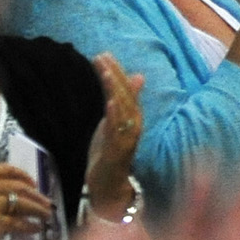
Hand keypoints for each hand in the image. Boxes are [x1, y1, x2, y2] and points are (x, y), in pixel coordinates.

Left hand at [84, 52, 144, 216]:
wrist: (110, 184)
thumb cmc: (113, 151)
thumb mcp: (116, 122)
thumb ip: (126, 100)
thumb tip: (138, 76)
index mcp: (133, 116)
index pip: (126, 89)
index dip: (117, 71)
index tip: (104, 55)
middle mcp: (134, 124)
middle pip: (125, 95)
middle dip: (114, 75)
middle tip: (101, 57)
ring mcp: (127, 137)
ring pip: (123, 109)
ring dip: (115, 90)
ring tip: (106, 72)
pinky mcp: (119, 149)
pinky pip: (118, 130)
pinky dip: (116, 115)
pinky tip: (111, 101)